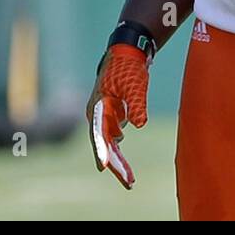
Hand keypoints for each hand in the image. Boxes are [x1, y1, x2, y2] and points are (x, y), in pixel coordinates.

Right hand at [86, 44, 148, 188]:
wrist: (126, 51)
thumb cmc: (129, 67)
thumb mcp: (135, 85)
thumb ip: (136, 105)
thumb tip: (138, 124)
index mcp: (98, 107)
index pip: (99, 134)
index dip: (102, 151)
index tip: (105, 167)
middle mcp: (96, 114)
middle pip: (104, 144)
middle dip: (115, 165)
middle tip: (129, 183)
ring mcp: (101, 114)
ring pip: (108, 142)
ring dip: (117, 160)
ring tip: (129, 178)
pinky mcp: (109, 113)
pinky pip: (111, 136)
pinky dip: (117, 148)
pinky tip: (120, 160)